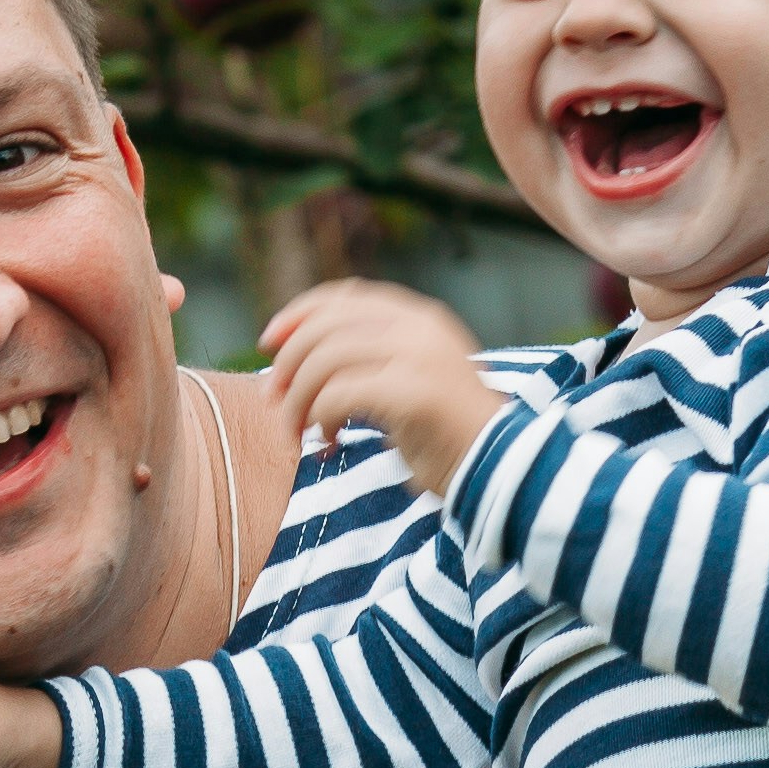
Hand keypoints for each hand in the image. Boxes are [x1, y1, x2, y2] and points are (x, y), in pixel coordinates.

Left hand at [263, 282, 505, 487]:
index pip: (345, 296)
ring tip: (298, 432)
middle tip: (274, 401)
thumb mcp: (407, 383)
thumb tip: (294, 362)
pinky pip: (341, 394)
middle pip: (327, 326)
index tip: (268, 342)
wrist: (500, 471)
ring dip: (299, 400)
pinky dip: (322, 418)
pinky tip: (328, 442)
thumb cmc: (447, 437)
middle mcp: (420, 327)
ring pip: (326, 360)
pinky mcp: (414, 392)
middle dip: (289, 363)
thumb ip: (369, 361)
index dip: (299, 313)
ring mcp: (420, 356)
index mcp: (420, 318)